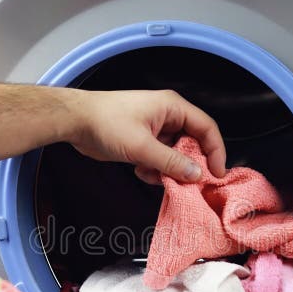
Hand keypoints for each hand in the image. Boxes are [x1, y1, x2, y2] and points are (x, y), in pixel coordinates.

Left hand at [70, 89, 225, 183]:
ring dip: (169, 170)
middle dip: (189, 165)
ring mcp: (155, 129)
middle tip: (188, 183)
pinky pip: (160, 159)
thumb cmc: (107, 123)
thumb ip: (172, 162)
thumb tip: (197, 174)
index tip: (217, 174)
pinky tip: (141, 172)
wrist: (75, 122)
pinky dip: (155, 170)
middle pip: (193, 143)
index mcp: (173, 108)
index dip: (216, 151)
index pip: (206, 128)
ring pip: (175, 155)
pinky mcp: (143, 141)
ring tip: (157, 178)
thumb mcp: (142, 147)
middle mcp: (167, 117)